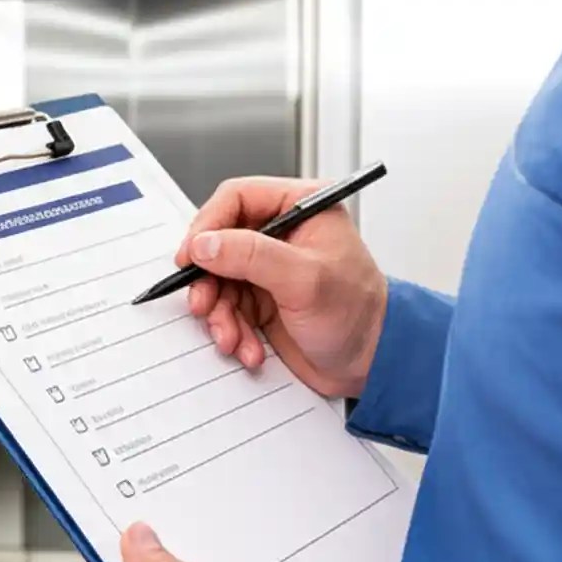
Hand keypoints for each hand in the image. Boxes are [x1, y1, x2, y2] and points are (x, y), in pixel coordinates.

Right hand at [175, 177, 387, 398]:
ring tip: (231, 337)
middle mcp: (282, 234)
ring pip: (218, 280)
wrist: (371, 363)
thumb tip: (205, 244)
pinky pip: (227, 309)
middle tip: (203, 303)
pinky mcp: (262, 300)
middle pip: (220, 241)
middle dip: (208, 279)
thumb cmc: (358, 314)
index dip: (208, 225)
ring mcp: (270, 269)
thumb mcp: (304, 280)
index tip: (191, 256)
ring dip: (219, 313)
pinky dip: (230, 330)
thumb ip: (252, 255)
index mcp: (301, 208)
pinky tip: (247, 347)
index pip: (237, 198)